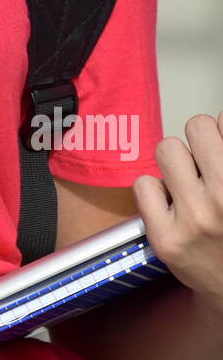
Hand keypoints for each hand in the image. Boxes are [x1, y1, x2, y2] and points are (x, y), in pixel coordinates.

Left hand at [133, 111, 222, 316]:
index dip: (219, 135)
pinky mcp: (166, 239)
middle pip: (196, 126)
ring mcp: (196, 220)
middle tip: (203, 167)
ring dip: (175, 164)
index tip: (217, 150)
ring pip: (167, 148)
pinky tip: (171, 207)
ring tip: (188, 187)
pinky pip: (144, 184)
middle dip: (197, 143)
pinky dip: (153, 192)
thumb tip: (215, 119)